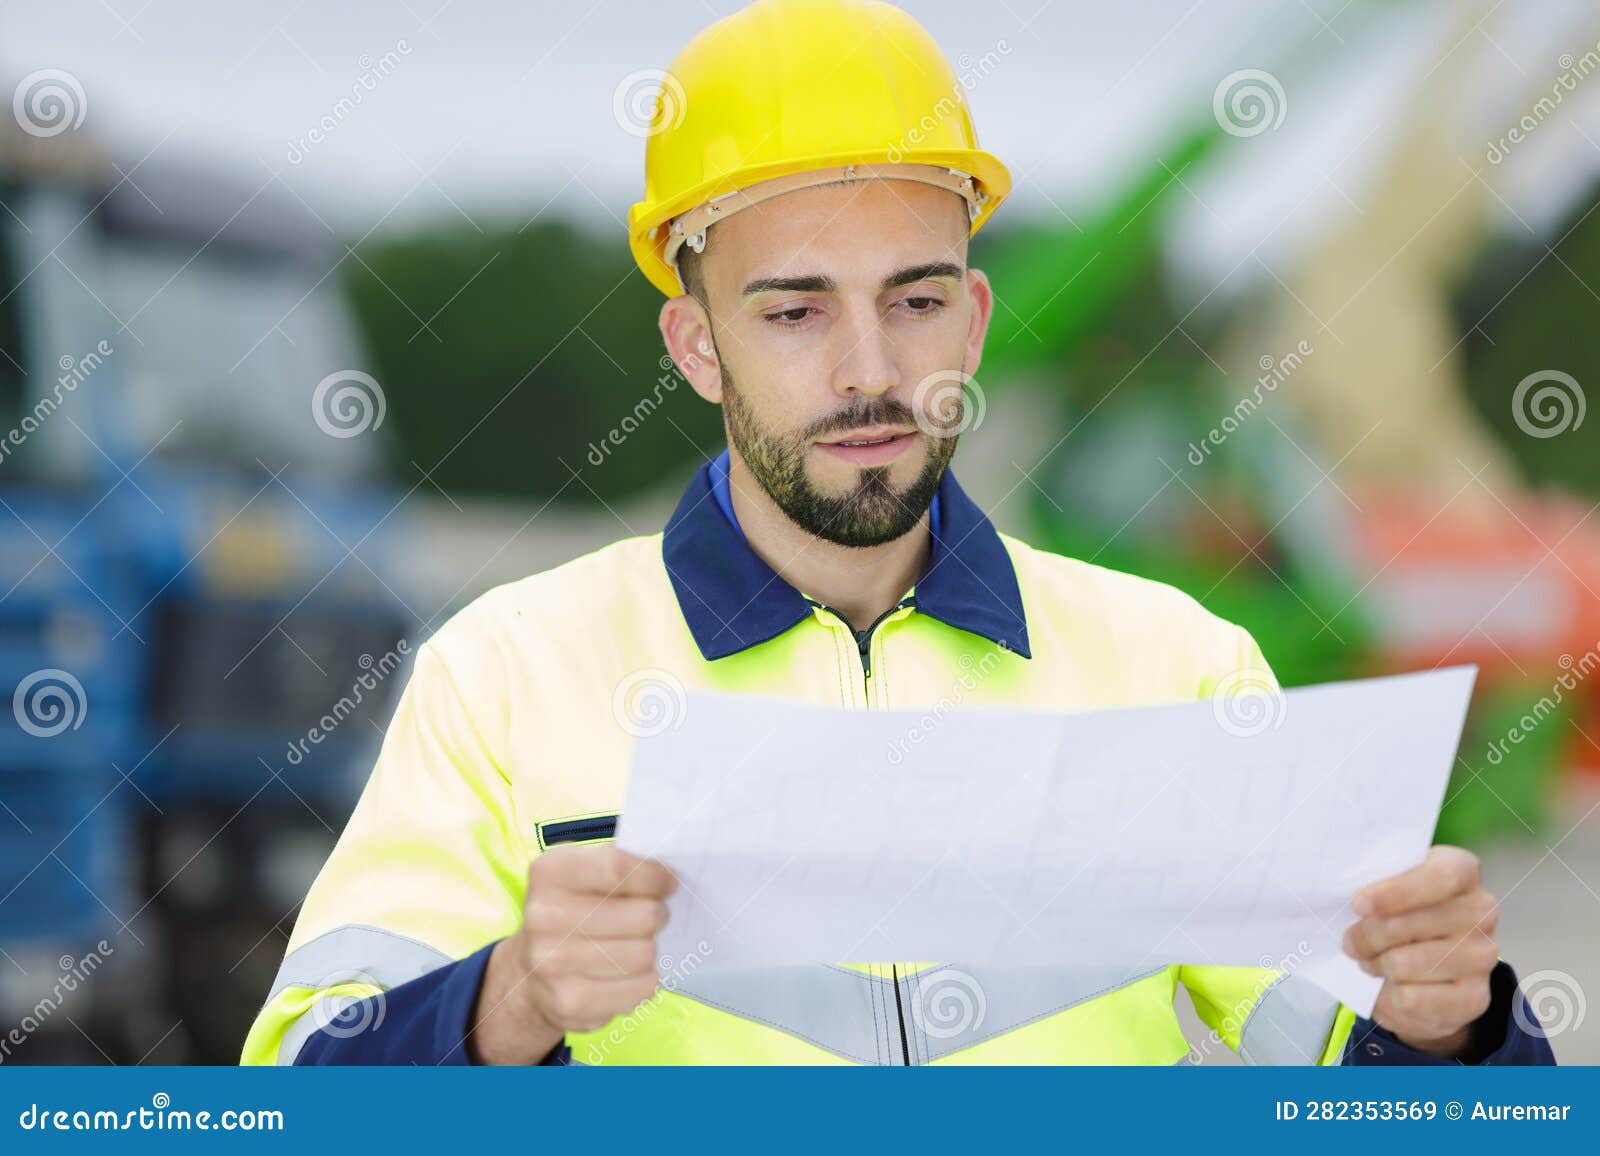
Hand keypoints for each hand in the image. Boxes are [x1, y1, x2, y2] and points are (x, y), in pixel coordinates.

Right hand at [469, 844, 676, 1063]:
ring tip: (640, 944)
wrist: (531, 969)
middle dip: (659, 915)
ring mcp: (552, 963)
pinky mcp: (569, 1001)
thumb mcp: (586, 872)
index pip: (617, 869)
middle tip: (656, 916)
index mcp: (550, 872)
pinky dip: (645, 981)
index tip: (669, 882)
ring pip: (643, 954)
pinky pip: (638, 989)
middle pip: (641, 915)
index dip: (654, 876)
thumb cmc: (574, 910)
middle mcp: (543, 917)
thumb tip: (668, 870)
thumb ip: (623, 862)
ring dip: (651, 949)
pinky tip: (632, 973)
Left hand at [1342, 845, 1499, 1058]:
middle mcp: (1482, 911)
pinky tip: (1390, 987)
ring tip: (1372, 962)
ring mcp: (1484, 956)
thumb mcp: (1387, 887)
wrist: (1426, 966)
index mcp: (1462, 870)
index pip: (1440, 877)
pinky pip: (1411, 999)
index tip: (1358, 904)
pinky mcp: (1476, 997)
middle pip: (1411, 924)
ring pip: (1404, 964)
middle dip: (1367, 936)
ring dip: (1375, 965)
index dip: (1396, 892)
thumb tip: (1344, 898)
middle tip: (1351, 942)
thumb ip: (1373, 883)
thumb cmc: (1398, 912)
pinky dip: (1387, 996)